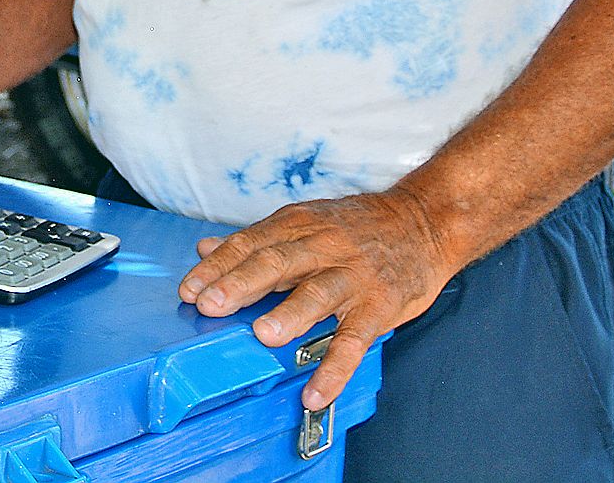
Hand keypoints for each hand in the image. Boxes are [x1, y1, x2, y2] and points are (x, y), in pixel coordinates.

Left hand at [177, 187, 457, 411]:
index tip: (189, 289)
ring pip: (317, 293)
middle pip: (277, 262)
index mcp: (299, 225)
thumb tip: (204, 249)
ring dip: (289, 314)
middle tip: (210, 304)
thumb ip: (256, 241)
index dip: (218, 266)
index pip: (250, 243)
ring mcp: (353, 276)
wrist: (424, 222)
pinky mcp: (380, 305)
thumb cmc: (357, 228)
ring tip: (263, 336)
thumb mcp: (305, 222)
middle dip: (241, 283)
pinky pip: (355, 340)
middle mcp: (323, 246)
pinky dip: (334, 368)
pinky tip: (314, 392)